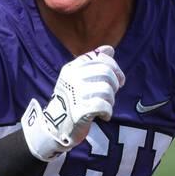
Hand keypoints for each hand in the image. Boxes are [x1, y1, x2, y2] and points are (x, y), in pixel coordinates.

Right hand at [21, 46, 124, 161]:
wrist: (56, 126)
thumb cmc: (70, 101)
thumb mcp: (77, 78)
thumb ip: (92, 62)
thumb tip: (109, 49)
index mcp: (72, 68)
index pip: (100, 58)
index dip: (114, 67)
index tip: (118, 79)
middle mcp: (73, 79)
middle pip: (106, 72)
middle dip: (115, 84)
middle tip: (112, 94)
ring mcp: (76, 94)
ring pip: (107, 90)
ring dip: (111, 100)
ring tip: (104, 106)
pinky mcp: (80, 111)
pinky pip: (104, 106)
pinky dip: (108, 112)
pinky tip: (103, 115)